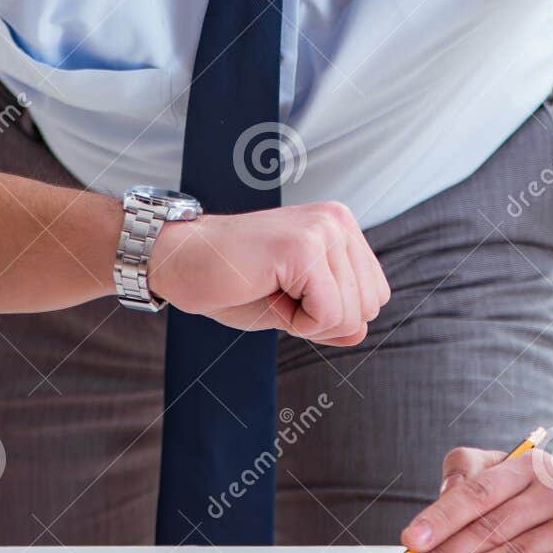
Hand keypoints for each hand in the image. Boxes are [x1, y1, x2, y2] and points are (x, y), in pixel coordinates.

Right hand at [151, 202, 388, 344]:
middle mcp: (337, 221)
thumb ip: (334, 317)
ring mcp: (322, 230)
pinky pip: (327, 315)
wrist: (178, 261)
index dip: (331, 314)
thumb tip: (361, 331)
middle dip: (322, 320)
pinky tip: (265, 290)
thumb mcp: (293, 308)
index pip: (374, 296)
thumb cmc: (232, 283)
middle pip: (368, 306)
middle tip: (275, 292)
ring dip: (306, 321)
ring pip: (351, 314)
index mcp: (341, 228)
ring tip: (269, 288)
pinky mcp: (303, 248)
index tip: (288, 293)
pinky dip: (297, 323)